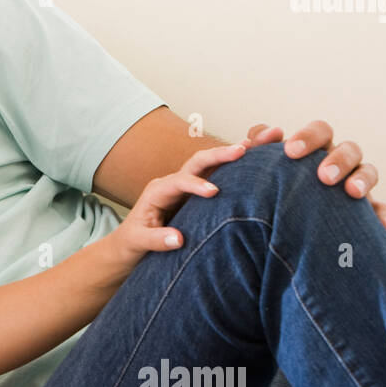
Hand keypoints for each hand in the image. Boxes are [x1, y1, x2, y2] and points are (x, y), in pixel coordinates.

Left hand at [106, 142, 249, 274]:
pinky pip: (216, 176)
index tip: (214, 192)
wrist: (132, 242)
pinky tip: (253, 157)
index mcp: (158, 191)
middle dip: (219, 155)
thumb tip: (179, 239)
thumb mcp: (138, 242)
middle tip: (242, 150)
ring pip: (210, 165)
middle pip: (197, 163)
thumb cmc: (133, 241)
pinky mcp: (197, 194)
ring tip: (253, 144)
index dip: (196, 184)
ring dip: (230, 155)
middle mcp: (173, 183)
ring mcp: (187, 186)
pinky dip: (233, 167)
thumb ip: (156, 240)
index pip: (179, 181)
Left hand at [242, 121, 385, 236]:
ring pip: (369, 172)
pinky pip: (381, 211)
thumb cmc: (269, 188)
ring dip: (363, 180)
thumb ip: (254, 151)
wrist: (277, 225)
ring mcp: (356, 184)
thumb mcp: (258, 169)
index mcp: (316, 148)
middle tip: (324, 176)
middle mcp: (340, 161)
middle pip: (349, 149)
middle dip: (338, 159)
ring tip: (353, 193)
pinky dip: (384, 218)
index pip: (320, 132)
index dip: (308, 137)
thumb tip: (249, 142)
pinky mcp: (367, 210)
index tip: (290, 151)